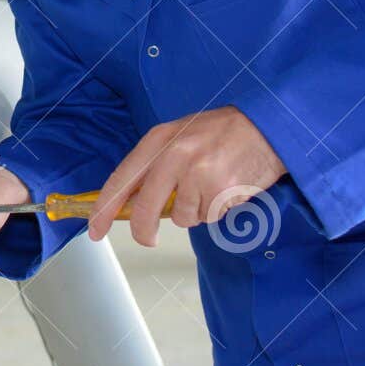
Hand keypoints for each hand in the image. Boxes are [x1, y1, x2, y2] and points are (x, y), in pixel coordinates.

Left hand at [87, 106, 284, 246]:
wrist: (268, 126)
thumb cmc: (224, 133)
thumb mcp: (180, 136)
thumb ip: (156, 164)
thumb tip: (133, 201)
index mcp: (158, 139)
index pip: (121, 179)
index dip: (104, 208)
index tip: (95, 229)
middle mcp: (174, 155)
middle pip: (144, 209)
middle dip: (143, 231)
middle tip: (148, 239)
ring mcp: (197, 173)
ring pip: (182, 217)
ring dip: (195, 211)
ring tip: (212, 186)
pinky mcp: (220, 190)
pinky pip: (208, 217)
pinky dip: (216, 210)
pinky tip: (226, 188)